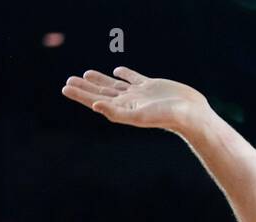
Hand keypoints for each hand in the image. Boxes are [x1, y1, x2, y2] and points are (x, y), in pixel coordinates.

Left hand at [62, 67, 208, 133]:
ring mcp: (140, 93)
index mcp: (123, 109)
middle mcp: (129, 102)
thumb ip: (117, 112)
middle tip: (68, 81)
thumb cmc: (167, 118)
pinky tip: (117, 70)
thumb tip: (95, 105)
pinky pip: (133, 78)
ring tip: (85, 74)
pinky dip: (124, 74)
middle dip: (84, 87)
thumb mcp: (139, 116)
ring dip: (99, 80)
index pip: (96, 100)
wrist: (191, 114)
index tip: (65, 88)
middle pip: (101, 92)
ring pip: (114, 85)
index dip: (80, 95)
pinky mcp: (151, 85)